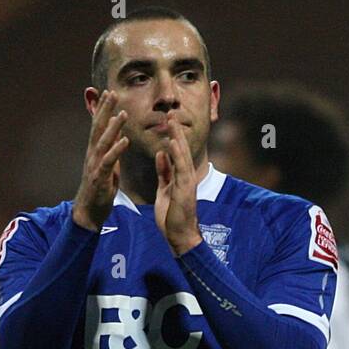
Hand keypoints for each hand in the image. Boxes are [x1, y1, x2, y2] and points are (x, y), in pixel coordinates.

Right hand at [72, 90, 128, 231]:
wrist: (87, 214)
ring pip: (103, 142)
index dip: (102, 109)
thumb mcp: (107, 167)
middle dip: (105, 110)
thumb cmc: (98, 191)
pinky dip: (117, 150)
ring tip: (122, 113)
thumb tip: (118, 135)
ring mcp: (94, 166)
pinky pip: (108, 162)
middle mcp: (92, 155)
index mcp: (95, 152)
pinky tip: (125, 140)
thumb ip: (112, 151)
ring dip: (112, 127)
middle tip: (112, 93)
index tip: (108, 93)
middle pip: (98, 129)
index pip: (98, 126)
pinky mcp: (99, 178)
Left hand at [155, 121, 202, 254]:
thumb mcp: (164, 189)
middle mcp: (186, 175)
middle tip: (171, 113)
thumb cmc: (172, 215)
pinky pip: (180, 168)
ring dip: (177, 137)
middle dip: (176, 131)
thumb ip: (164, 171)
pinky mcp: (185, 188)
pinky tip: (172, 142)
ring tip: (172, 121)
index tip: (167, 119)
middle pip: (181, 148)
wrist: (179, 235)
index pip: (176, 151)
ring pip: (182, 154)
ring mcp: (187, 181)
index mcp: (180, 175)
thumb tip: (161, 154)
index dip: (172, 135)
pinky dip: (176, 154)